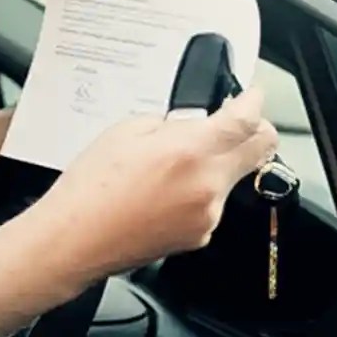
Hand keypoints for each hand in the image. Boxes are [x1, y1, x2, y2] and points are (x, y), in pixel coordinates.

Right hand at [0, 87, 277, 336]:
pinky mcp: (199, 236)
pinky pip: (212, 204)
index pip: (247, 121)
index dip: (255, 102)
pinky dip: (198, 192)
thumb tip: (191, 124)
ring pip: (233, 178)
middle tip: (235, 122)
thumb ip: (169, 123)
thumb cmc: (90, 189)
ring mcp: (207, 215)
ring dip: (217, 164)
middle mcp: (207, 185)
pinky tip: (162, 193)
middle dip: (255, 130)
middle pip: (262, 150)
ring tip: (170, 167)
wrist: (75, 240)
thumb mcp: (124, 132)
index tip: (252, 97)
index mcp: (190, 151)